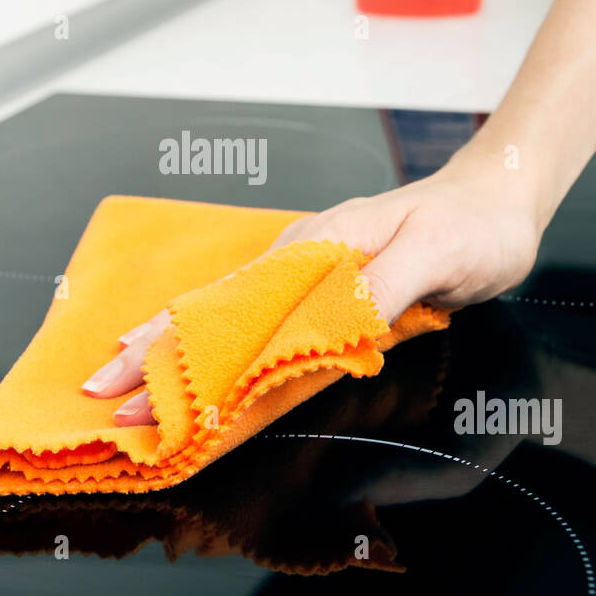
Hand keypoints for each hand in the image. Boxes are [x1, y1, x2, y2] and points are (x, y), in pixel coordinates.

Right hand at [81, 154, 541, 425]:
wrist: (496, 199)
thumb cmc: (471, 228)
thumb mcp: (436, 255)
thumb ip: (379, 288)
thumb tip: (325, 328)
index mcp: (315, 251)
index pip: (232, 313)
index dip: (182, 357)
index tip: (136, 392)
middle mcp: (298, 258)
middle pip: (210, 312)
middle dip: (151, 354)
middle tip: (100, 395)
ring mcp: (304, 267)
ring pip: (220, 310)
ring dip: (167, 344)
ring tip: (118, 372)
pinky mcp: (317, 280)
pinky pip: (250, 311)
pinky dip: (208, 332)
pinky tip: (185, 343)